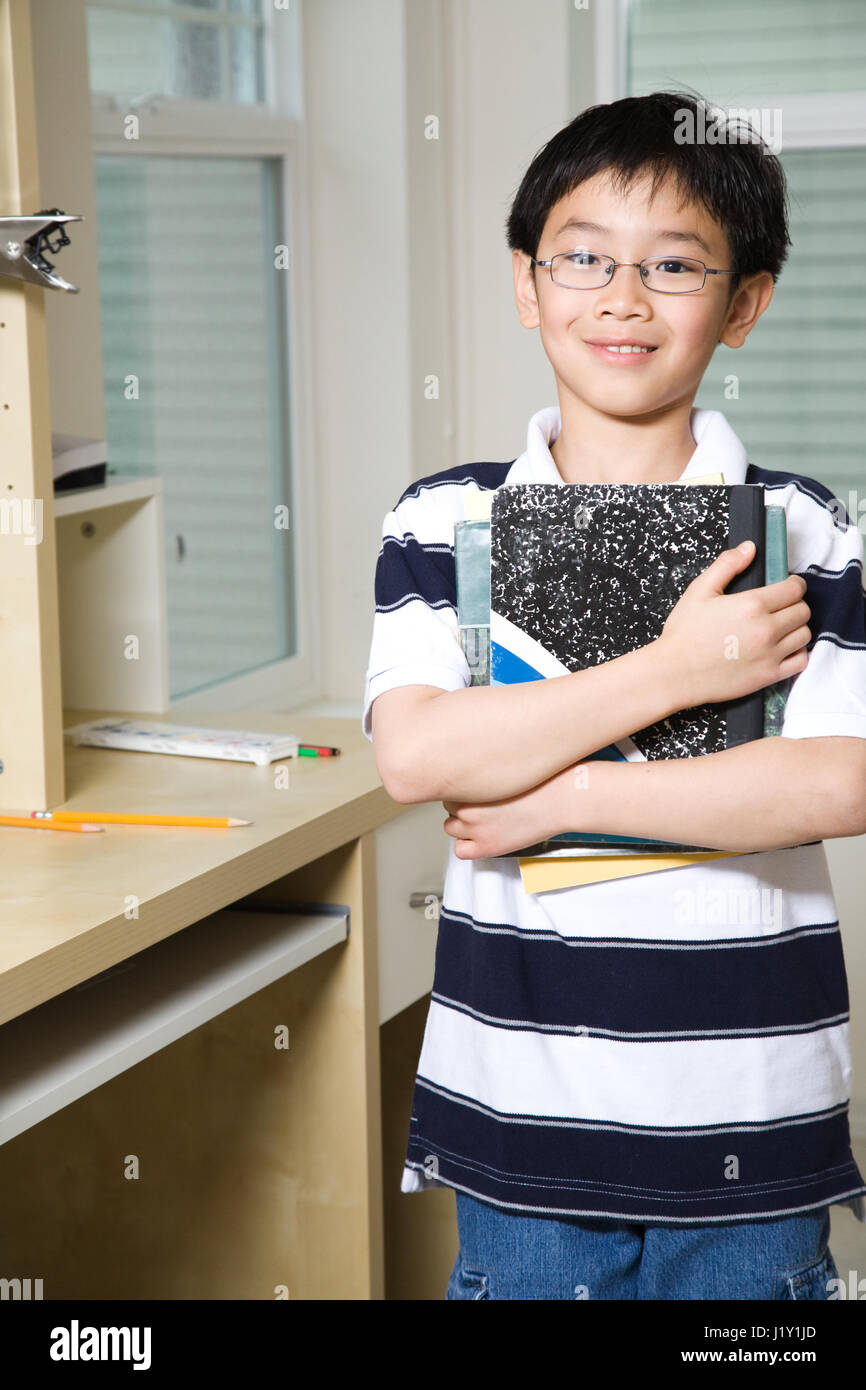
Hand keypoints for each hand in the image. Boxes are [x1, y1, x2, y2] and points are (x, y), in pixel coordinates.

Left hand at [442, 767, 574, 858]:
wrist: (562, 800)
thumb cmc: (542, 780)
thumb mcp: (507, 767)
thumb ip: (484, 772)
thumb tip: (472, 775)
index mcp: (469, 781)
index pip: (448, 786)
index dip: (462, 790)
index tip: (473, 792)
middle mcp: (467, 804)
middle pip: (449, 806)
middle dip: (463, 806)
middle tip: (484, 806)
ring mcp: (474, 827)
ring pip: (451, 827)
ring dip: (464, 826)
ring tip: (485, 822)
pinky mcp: (486, 846)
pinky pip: (460, 851)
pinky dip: (467, 846)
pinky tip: (483, 838)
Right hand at [657, 541, 810, 708]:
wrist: (675, 673)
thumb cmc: (684, 634)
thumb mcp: (699, 591)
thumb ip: (727, 565)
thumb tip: (749, 548)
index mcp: (752, 605)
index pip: (794, 589)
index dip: (793, 584)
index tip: (786, 586)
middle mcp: (766, 629)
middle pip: (803, 610)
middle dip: (795, 604)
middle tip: (781, 606)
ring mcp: (770, 654)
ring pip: (805, 634)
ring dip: (797, 627)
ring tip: (781, 626)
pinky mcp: (769, 675)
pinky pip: (801, 661)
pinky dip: (798, 652)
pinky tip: (784, 648)